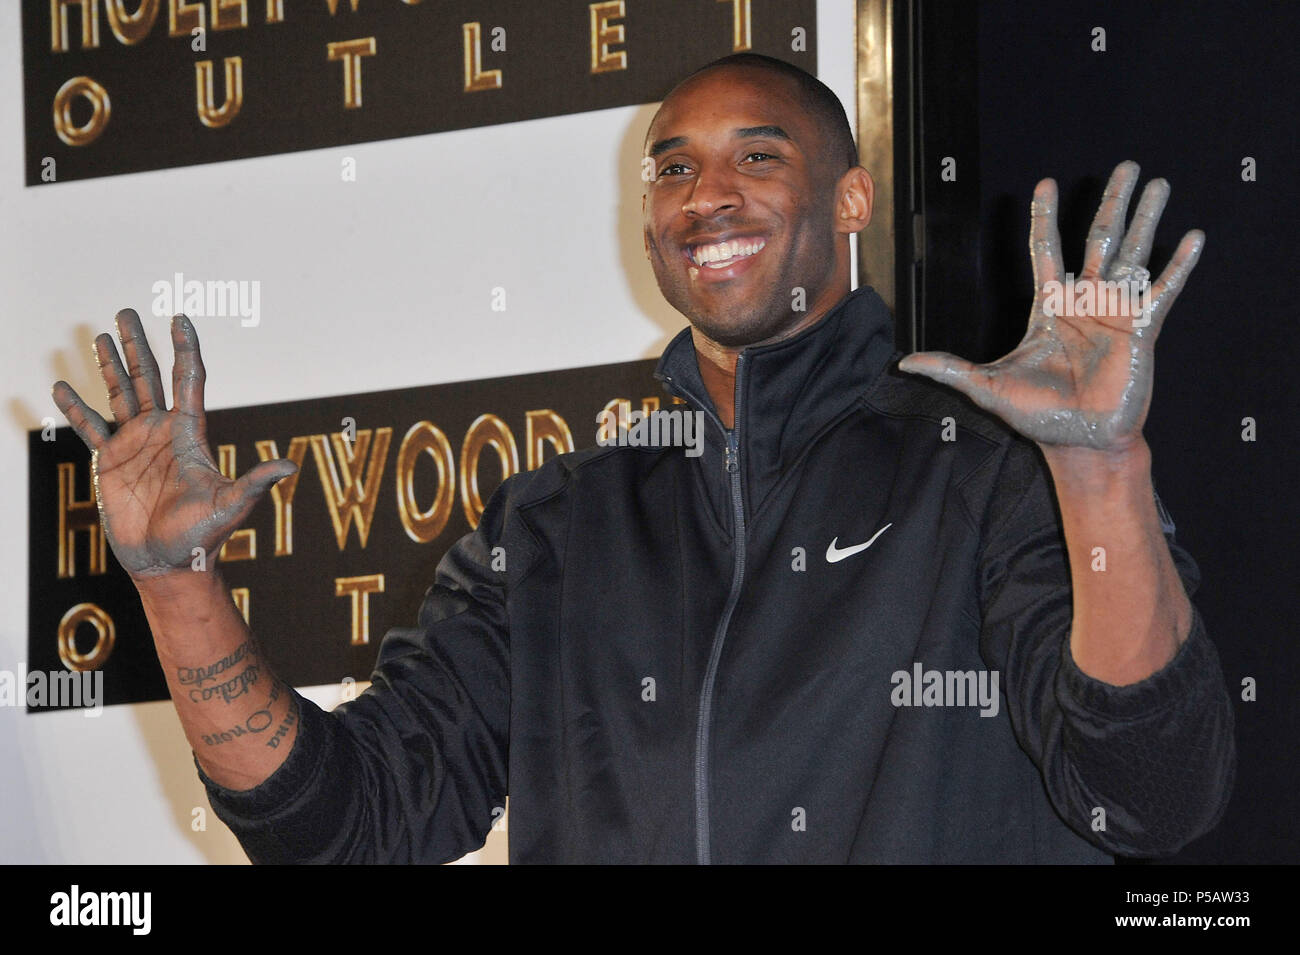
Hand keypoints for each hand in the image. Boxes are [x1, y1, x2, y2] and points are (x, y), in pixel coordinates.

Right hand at [51, 309, 296, 579]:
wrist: (170, 563)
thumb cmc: (204, 537)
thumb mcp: (231, 505)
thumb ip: (255, 482)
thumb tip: (289, 465)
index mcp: (190, 434)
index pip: (188, 380)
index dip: (185, 349)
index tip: (180, 318)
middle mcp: (162, 432)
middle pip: (149, 377)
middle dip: (139, 345)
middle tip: (126, 311)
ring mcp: (135, 445)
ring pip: (120, 394)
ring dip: (110, 365)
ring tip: (100, 335)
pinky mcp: (110, 463)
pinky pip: (90, 429)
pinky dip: (76, 409)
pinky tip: (63, 387)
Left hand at [897, 160, 1203, 451]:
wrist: (1077, 443)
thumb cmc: (1036, 416)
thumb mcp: (986, 387)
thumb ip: (949, 369)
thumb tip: (903, 364)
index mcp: (1049, 307)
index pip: (1046, 249)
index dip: (1044, 217)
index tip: (1045, 183)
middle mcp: (1084, 301)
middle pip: (1098, 238)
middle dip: (1112, 201)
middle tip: (1126, 165)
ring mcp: (1115, 312)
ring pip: (1133, 253)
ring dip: (1146, 217)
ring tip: (1160, 182)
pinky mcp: (1142, 330)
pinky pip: (1162, 291)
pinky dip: (1177, 265)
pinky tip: (1193, 238)